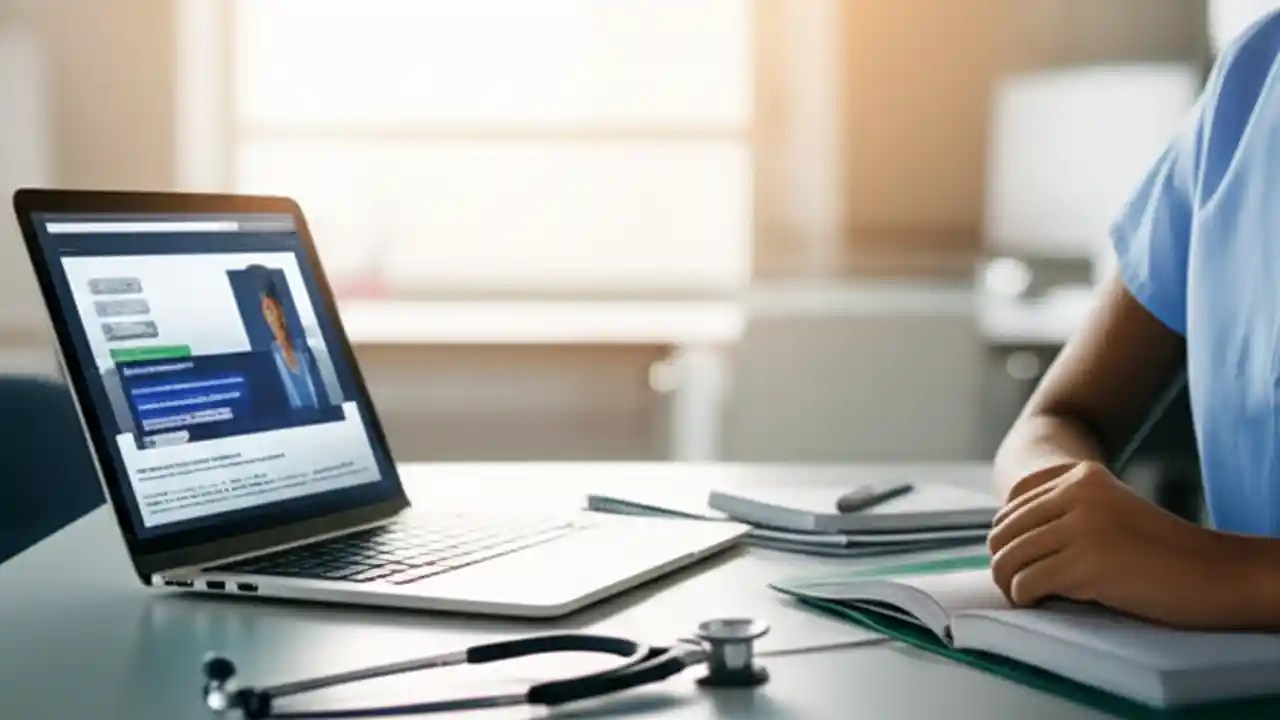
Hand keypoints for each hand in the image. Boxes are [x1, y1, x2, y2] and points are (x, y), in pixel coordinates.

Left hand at [987, 461, 1244, 627]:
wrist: (1211, 573)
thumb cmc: (1157, 552)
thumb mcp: (1108, 512)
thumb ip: (1065, 513)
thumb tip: (1001, 540)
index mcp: (1081, 476)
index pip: (1012, 506)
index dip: (1005, 538)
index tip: (1018, 561)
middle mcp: (1077, 494)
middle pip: (1004, 532)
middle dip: (1003, 563)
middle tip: (1016, 586)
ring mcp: (1081, 527)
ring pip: (1010, 558)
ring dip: (1010, 584)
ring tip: (1024, 597)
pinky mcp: (1085, 563)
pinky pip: (1027, 583)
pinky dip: (1025, 598)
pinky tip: (1038, 604)